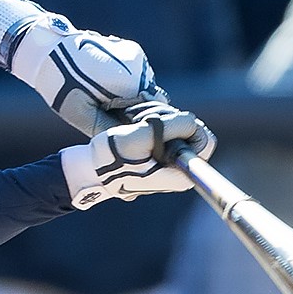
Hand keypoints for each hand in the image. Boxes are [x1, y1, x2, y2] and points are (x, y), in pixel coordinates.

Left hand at [8, 16, 162, 133]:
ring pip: (144, 84)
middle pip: (151, 97)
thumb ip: (107, 129)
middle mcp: (139, 65)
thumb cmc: (61, 85)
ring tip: (103, 96)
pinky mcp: (129, 48)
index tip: (123, 128)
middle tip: (109, 113)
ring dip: (130, 94)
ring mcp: (135, 54)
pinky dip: (125, 82)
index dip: (140, 122)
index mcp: (131, 82)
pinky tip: (104, 83)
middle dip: (135, 108)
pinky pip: (136, 72)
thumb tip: (126, 143)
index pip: (154, 110)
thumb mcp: (81, 115)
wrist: (47, 49)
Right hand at [61, 105, 213, 209]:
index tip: (163, 125)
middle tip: (144, 120)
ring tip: (133, 121)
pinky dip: (151, 124)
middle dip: (170, 119)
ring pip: (177, 130)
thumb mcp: (143, 136)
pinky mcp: (158, 159)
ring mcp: (169, 167)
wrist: (88, 169)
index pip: (204, 141)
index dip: (187, 125)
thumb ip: (175, 126)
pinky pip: (165, 134)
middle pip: (191, 133)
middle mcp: (179, 173)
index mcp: (181, 174)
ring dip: (157, 119)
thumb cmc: (113, 157)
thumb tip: (194, 123)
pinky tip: (134, 123)